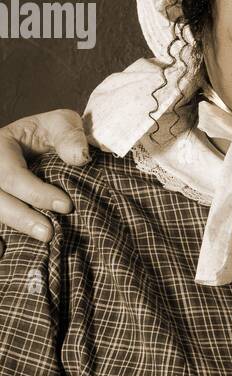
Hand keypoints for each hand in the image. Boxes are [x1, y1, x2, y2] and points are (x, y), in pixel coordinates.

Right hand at [0, 111, 89, 249]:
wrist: (46, 143)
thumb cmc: (53, 133)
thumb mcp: (62, 123)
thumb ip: (69, 137)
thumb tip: (79, 158)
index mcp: (0, 147)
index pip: (11, 174)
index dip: (36, 192)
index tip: (66, 206)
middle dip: (21, 218)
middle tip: (49, 233)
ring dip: (14, 229)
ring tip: (41, 242)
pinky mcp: (0, 205)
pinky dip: (1, 240)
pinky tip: (7, 252)